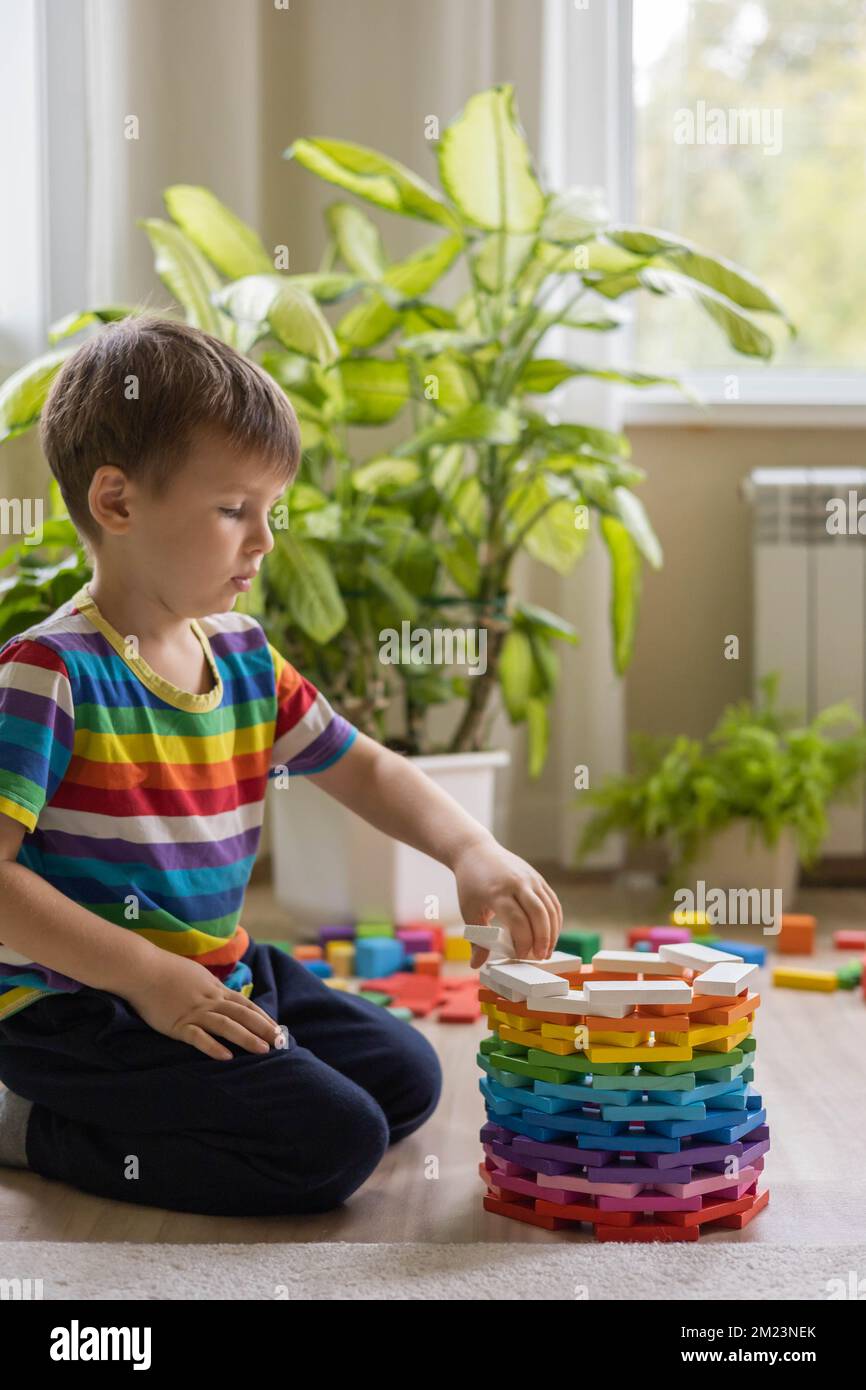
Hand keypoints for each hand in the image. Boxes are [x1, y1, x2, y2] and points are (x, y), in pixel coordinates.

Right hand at [120, 952, 282, 1061]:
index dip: (262, 1017)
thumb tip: (221, 993)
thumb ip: (209, 986)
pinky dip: (213, 1047)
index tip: (277, 1028)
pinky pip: (198, 1037)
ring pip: (226, 1025)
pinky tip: (226, 1057)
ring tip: (262, 1051)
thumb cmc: (165, 970)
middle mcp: (209, 1000)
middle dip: (263, 1029)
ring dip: (246, 1038)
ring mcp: (194, 1011)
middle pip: (242, 1015)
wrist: (142, 968)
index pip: (245, 1004)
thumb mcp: (195, 974)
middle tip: (279, 1043)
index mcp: (214, 988)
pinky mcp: (178, 1023)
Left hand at [451, 837, 563, 969]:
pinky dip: (555, 920)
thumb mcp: (468, 911)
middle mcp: (517, 883)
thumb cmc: (470, 884)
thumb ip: (476, 939)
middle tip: (540, 957)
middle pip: (538, 914)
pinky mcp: (538, 878)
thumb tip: (476, 965)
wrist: (476, 851)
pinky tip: (551, 934)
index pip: (518, 921)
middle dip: (542, 939)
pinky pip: (552, 901)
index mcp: (497, 892)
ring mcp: (530, 878)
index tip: (520, 956)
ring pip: (549, 908)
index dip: (523, 942)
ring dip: (552, 932)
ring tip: (547, 951)